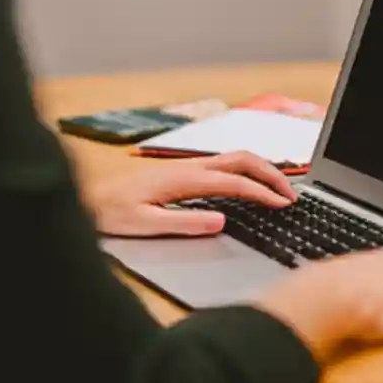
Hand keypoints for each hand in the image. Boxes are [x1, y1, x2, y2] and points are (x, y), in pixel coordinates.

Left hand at [89, 151, 297, 236]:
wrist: (88, 199)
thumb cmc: (112, 212)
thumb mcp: (146, 224)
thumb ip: (183, 223)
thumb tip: (220, 221)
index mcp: (183, 178)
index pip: (234, 182)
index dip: (262, 193)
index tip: (284, 205)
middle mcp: (189, 167)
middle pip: (241, 159)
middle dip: (271, 174)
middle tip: (293, 196)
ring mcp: (187, 167)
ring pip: (234, 158)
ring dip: (261, 170)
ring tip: (281, 190)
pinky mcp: (184, 172)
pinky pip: (224, 165)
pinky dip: (247, 171)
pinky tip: (252, 186)